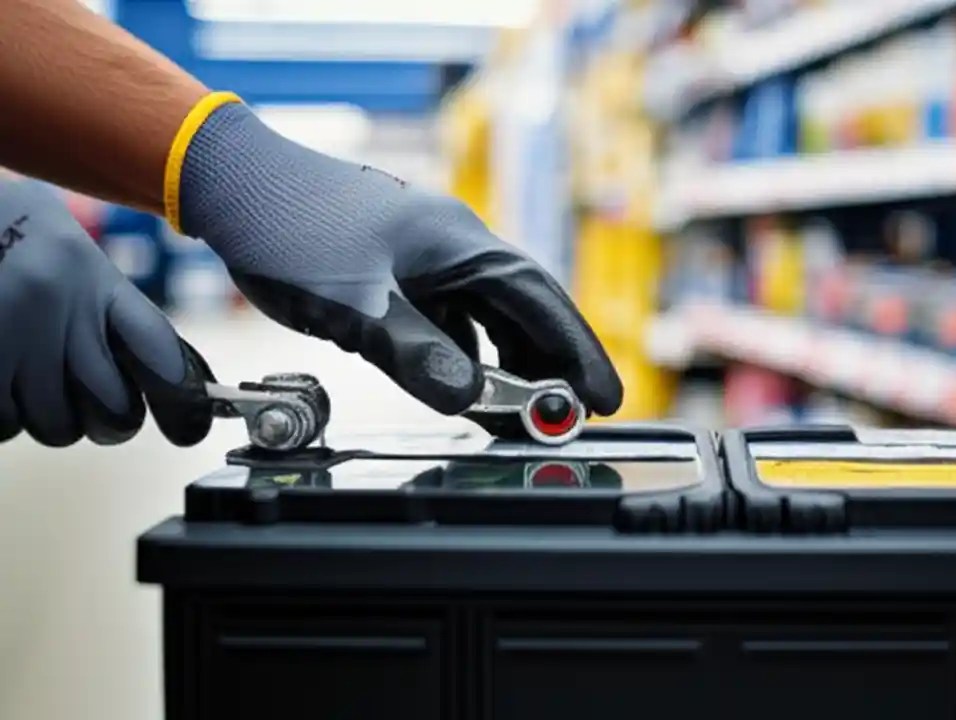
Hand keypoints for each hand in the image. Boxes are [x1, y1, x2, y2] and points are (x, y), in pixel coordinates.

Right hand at [0, 181, 214, 445]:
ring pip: (55, 425)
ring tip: (28, 378)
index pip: (158, 351)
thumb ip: (106, 301)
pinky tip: (0, 381)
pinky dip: (4, 416)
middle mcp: (55, 304)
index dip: (181, 399)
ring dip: (46, 416)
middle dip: (106, 420)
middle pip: (112, 408)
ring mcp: (8, 333)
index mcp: (89, 273)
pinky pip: (4, 423)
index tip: (190, 425)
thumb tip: (166, 376)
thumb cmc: (6, 226)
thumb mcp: (64, 247)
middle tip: (90, 406)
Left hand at [174, 102, 622, 416]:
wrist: (234, 184)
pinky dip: (469, 354)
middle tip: (571, 415)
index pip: (539, 303)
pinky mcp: (401, 273)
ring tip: (526, 411)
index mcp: (460, 245)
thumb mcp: (354, 302)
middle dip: (553, 365)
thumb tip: (470, 398)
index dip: (578, 354)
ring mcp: (428, 259)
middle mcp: (455, 248)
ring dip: (511, 363)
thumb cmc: (293, 228)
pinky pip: (454, 319)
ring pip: (490, 317)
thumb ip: (415, 352)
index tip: (604, 399)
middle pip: (525, 311)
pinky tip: (464, 383)